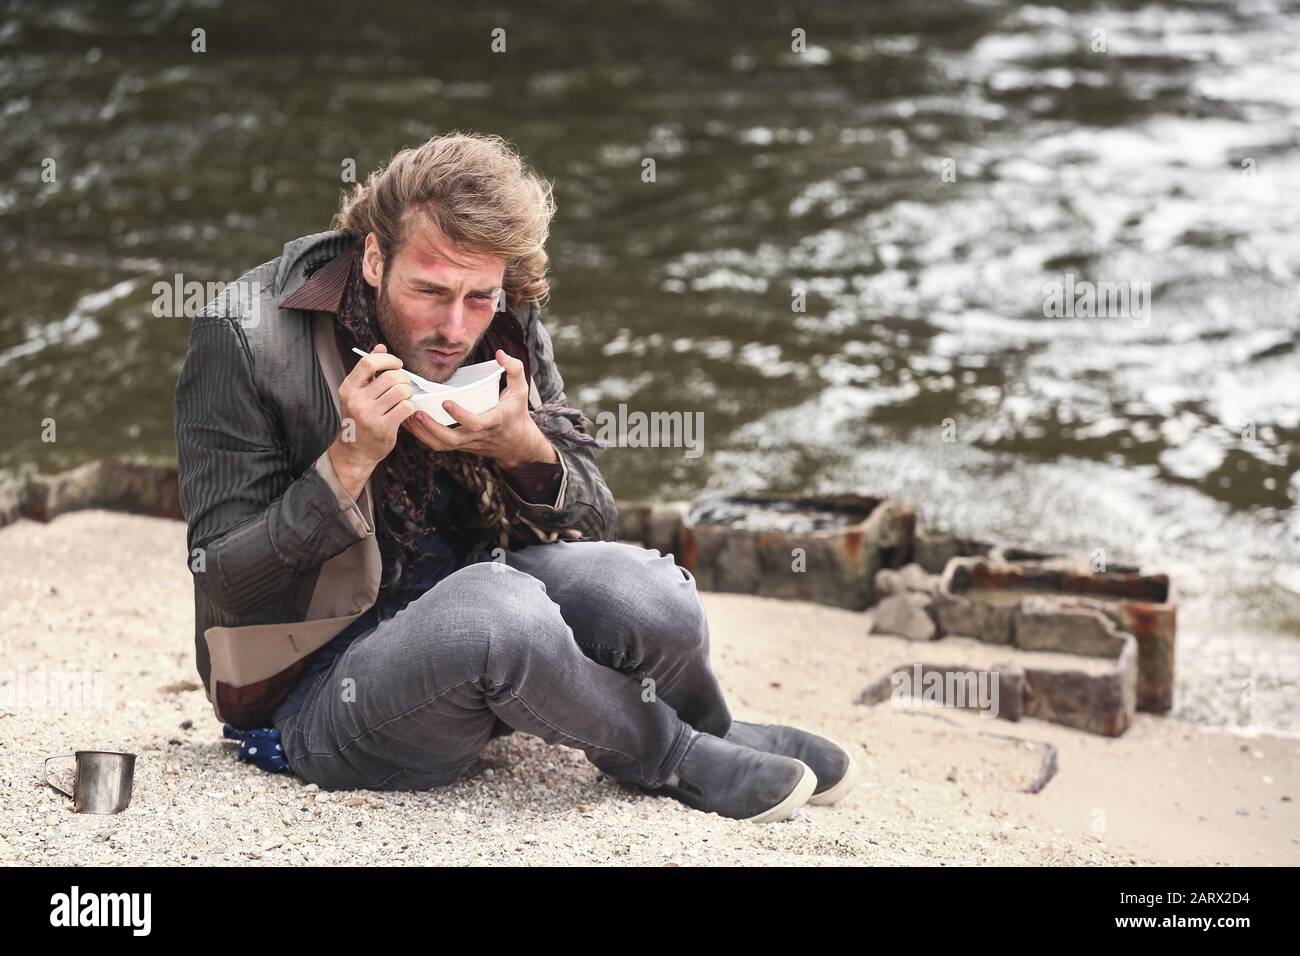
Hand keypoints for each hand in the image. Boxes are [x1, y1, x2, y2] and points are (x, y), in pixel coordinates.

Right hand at [329, 343, 416, 496]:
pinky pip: (406, 407)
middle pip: (390, 377)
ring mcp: (369, 415)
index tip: (396, 365)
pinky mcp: (383, 428)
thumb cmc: (359, 419)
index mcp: (348, 388)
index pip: (369, 362)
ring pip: (401, 391)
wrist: (355, 451)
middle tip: (403, 386)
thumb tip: (380, 347)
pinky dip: (410, 407)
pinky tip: (404, 411)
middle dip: (403, 379)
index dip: (388, 360)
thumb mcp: (357, 393)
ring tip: (404, 398)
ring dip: (408, 393)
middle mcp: (356, 400)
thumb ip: (368, 370)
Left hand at [401, 349, 557, 469]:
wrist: (517, 444)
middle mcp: (478, 436)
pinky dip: (423, 436)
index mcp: (493, 421)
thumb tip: (500, 353)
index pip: (475, 423)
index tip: (445, 402)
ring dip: (422, 433)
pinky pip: (439, 445)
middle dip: (432, 428)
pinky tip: (411, 422)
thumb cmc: (517, 413)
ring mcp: (467, 443)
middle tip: (416, 412)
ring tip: (408, 416)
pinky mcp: (460, 446)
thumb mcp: (521, 390)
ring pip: (441, 445)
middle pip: (451, 439)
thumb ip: (514, 369)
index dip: (460, 415)